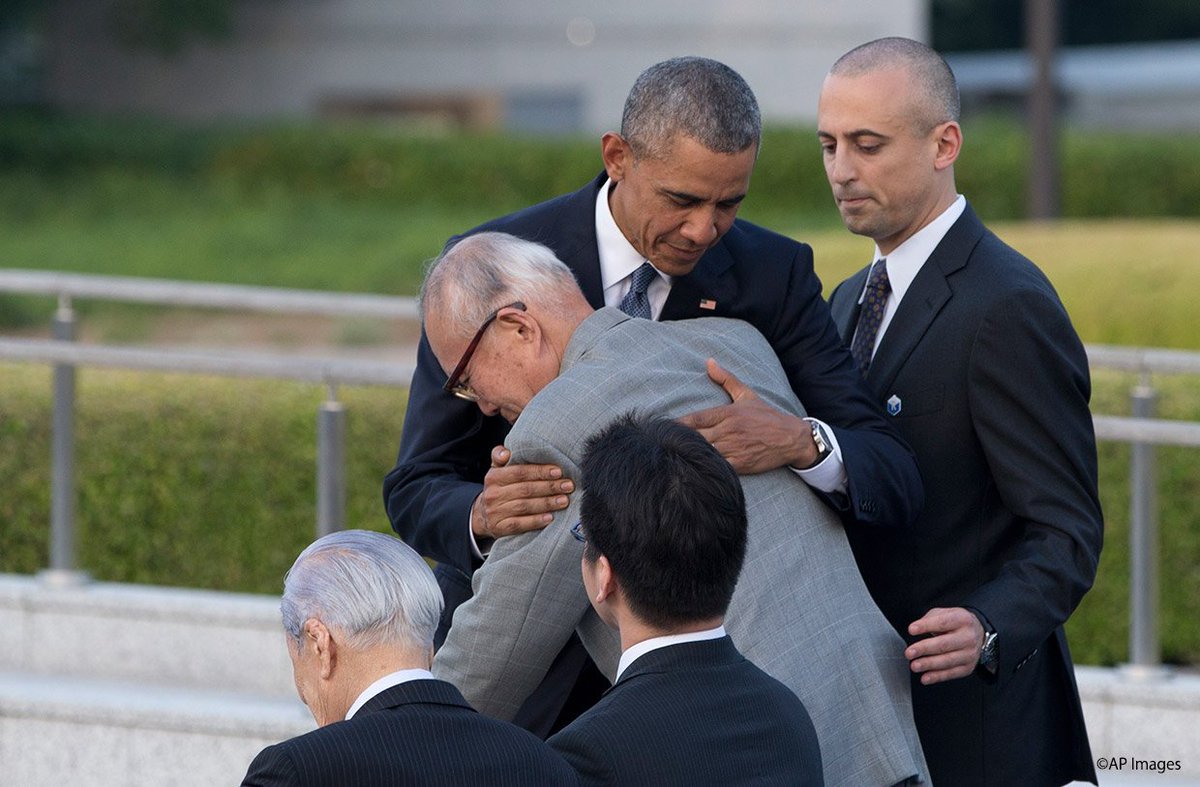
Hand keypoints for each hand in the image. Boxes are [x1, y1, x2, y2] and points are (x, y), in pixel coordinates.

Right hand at [470, 446, 573, 540]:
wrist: (482, 516)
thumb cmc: (498, 488)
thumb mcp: (496, 470)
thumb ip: (500, 456)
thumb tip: (506, 452)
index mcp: (493, 477)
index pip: (519, 472)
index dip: (540, 471)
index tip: (558, 472)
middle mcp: (493, 494)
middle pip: (525, 489)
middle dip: (549, 487)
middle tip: (568, 486)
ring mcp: (495, 512)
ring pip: (524, 506)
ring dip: (547, 503)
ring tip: (564, 500)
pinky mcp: (499, 528)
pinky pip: (520, 524)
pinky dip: (536, 521)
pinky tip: (550, 518)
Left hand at [677, 359, 811, 473]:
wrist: (792, 438)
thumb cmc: (767, 416)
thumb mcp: (747, 395)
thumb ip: (726, 379)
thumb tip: (709, 361)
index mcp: (727, 413)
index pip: (695, 419)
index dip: (677, 425)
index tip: (663, 428)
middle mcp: (728, 430)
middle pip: (695, 438)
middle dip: (680, 441)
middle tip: (664, 444)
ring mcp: (734, 448)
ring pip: (705, 453)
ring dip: (691, 455)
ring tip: (675, 457)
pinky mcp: (741, 464)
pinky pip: (718, 467)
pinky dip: (707, 468)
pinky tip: (696, 469)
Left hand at [905, 607, 984, 684]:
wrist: (978, 634)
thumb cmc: (956, 623)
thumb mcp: (945, 613)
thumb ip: (930, 619)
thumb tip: (916, 629)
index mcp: (962, 620)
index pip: (942, 623)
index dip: (926, 626)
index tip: (911, 630)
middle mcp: (968, 637)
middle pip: (944, 644)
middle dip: (924, 649)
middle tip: (909, 652)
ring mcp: (969, 654)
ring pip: (947, 661)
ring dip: (929, 664)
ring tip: (914, 665)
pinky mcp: (967, 668)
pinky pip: (951, 673)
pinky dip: (937, 677)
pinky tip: (925, 677)